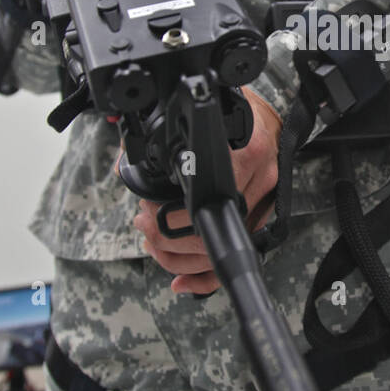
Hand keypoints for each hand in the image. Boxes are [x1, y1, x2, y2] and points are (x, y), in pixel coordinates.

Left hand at [131, 87, 282, 295]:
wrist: (266, 114)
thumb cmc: (235, 108)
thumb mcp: (196, 112)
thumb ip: (160, 132)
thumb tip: (123, 164)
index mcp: (249, 151)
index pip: (210, 197)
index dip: (172, 215)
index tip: (147, 211)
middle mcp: (260, 178)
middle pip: (212, 232)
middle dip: (168, 237)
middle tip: (144, 224)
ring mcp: (264, 201)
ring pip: (218, 251)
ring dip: (178, 257)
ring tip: (153, 243)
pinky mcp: (261, 218)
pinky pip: (231, 258)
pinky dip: (204, 278)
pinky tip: (182, 282)